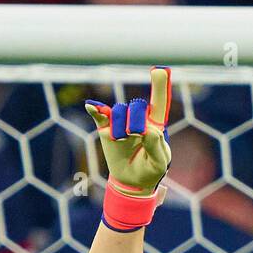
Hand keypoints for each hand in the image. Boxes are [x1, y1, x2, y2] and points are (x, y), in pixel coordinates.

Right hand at [85, 66, 171, 230]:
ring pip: (120, 112)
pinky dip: (96, 110)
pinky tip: (92, 107)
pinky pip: (100, 114)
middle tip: (136, 135)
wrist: (132, 183)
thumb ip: (156, 144)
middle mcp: (138, 119)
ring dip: (121, 127)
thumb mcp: (159, 162)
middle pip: (137, 106)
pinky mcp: (106, 128)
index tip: (160, 70)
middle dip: (136, 120)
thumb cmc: (150, 170)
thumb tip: (143, 128)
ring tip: (122, 140)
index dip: (160, 87)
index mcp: (155, 125)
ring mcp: (121, 122)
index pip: (158, 103)